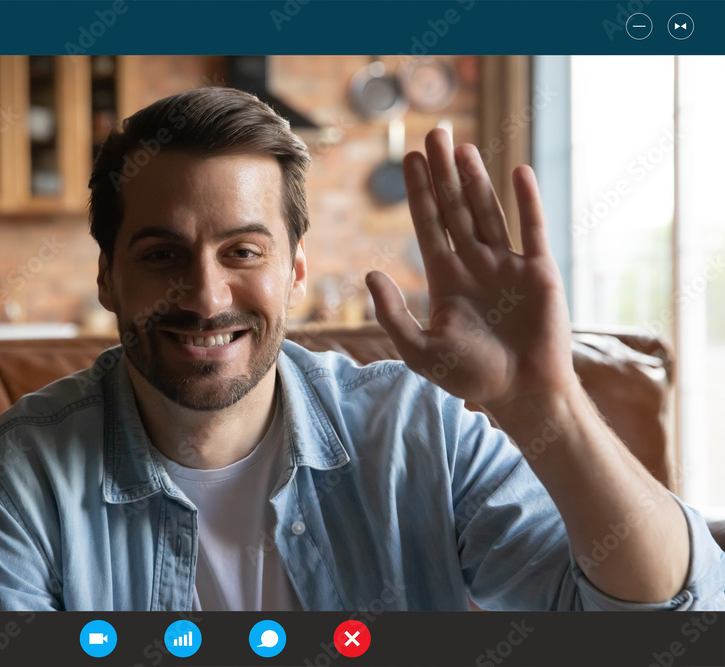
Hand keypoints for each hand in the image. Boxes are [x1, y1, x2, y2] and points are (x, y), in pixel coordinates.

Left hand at [366, 129, 577, 412]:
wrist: (522, 394)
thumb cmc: (471, 377)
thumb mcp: (420, 351)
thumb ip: (393, 314)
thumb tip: (369, 274)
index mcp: (446, 279)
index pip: (428, 225)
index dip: (418, 193)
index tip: (408, 160)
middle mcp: (474, 265)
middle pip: (455, 208)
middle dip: (443, 172)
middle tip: (434, 134)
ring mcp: (507, 265)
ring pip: (488, 212)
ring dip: (476, 179)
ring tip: (462, 147)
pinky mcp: (539, 271)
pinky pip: (533, 229)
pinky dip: (527, 201)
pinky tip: (517, 172)